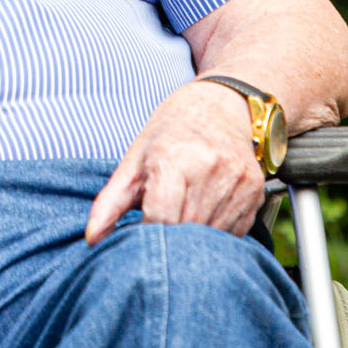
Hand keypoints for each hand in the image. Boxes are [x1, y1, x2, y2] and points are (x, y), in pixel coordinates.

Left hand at [86, 81, 263, 244]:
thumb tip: (92, 238)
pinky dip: (216, 235)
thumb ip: (111, 201)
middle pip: (186, 232)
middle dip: (169, 243)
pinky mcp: (255, 193)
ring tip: (181, 221)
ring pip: (212, 239)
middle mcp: (210, 169)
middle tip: (158, 236)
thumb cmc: (173, 130)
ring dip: (193, 242)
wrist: (226, 104)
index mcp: (174, 159)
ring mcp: (238, 182)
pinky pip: (234, 234)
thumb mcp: (136, 157)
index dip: (147, 236)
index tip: (138, 237)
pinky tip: (204, 214)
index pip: (161, 219)